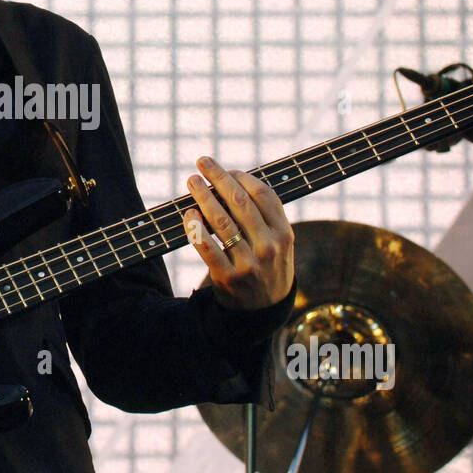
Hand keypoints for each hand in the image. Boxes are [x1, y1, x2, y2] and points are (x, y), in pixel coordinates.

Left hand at [183, 156, 294, 309]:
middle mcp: (269, 248)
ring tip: (192, 181)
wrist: (264, 310)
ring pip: (221, 222)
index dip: (243, 178)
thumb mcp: (280, 243)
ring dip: (204, 196)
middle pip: (240, 203)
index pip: (263, 196)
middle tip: (202, 162)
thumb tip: (233, 180)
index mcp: (284, 234)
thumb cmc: (268, 266)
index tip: (228, 170)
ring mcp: (248, 264)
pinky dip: (196, 228)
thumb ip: (265, 216)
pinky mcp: (227, 278)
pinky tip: (188, 213)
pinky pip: (207, 248)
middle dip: (219, 178)